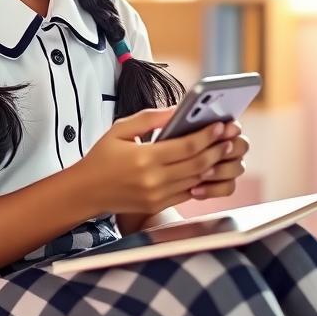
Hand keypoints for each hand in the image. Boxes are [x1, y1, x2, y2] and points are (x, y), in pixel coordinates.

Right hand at [75, 107, 245, 217]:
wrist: (86, 191)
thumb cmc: (101, 157)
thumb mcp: (120, 129)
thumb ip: (150, 118)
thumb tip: (177, 109)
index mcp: (144, 158)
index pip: (187, 146)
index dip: (208, 135)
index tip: (221, 125)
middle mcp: (153, 179)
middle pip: (197, 164)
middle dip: (218, 149)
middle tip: (231, 136)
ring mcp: (157, 195)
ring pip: (196, 179)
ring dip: (214, 164)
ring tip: (224, 150)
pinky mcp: (157, 205)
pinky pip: (187, 193)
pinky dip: (201, 180)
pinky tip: (208, 168)